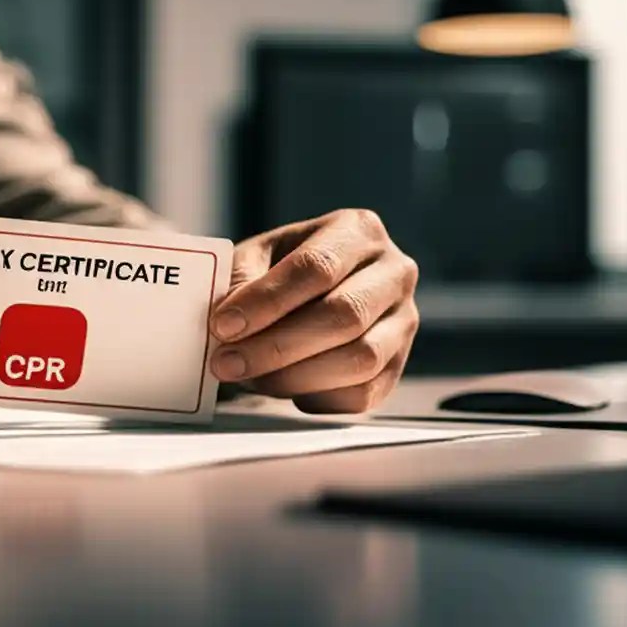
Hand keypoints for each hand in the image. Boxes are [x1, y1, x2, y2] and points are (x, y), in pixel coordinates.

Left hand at [208, 209, 418, 412]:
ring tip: (250, 377)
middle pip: (344, 316)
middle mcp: (393, 272)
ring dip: (294, 377)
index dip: (267, 301)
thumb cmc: (278, 271)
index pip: (316, 267)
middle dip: (277, 346)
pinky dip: (317, 396)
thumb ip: (241, 282)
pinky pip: (363, 393)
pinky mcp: (398, 365)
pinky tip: (286, 386)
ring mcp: (404, 321)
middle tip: (227, 363)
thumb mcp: (255, 258)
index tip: (223, 326)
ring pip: (359, 359)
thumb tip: (227, 321)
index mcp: (357, 230)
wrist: (305, 294)